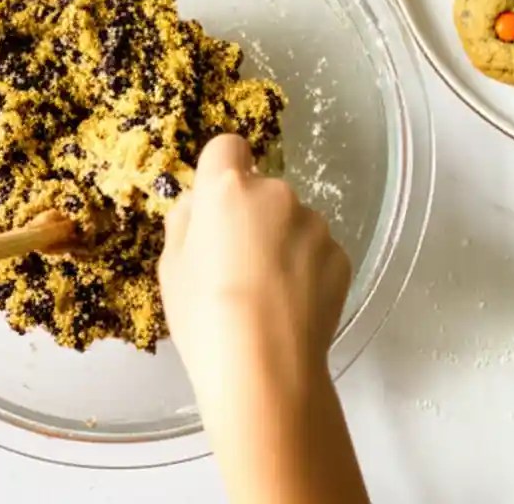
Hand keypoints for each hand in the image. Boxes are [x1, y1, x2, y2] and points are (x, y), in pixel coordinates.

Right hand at [158, 134, 351, 390]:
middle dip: (251, 216)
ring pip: (293, 223)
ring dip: (282, 243)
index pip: (227, 147)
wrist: (265, 366)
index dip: (220, 170)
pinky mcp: (341, 256)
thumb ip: (185, 222)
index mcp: (227, 189)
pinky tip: (293, 308)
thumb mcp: (172, 267)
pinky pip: (317, 252)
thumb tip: (199, 205)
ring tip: (268, 295)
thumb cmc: (204, 316)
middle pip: (261, 191)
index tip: (216, 202)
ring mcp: (315, 225)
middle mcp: (276, 194)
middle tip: (237, 266)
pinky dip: (307, 270)